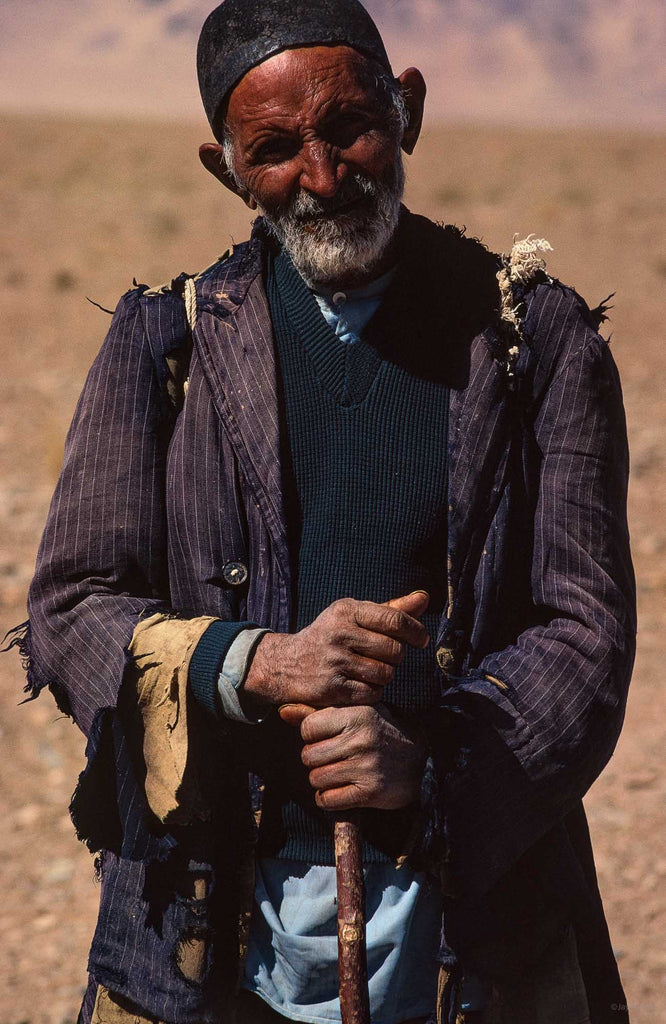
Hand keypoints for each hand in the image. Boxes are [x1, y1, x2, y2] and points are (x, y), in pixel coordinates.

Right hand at [243, 591, 429, 709]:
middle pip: (394, 650)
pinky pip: (372, 693)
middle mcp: (339, 633)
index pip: (394, 620)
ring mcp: (334, 661)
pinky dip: (372, 692)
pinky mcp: (331, 688)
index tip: (421, 639)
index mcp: (346, 610)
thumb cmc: (330, 636)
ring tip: (368, 670)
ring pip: (385, 674)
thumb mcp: (354, 616)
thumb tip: (425, 598)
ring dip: (384, 676)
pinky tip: (359, 684)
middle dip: (395, 656)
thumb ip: (391, 609)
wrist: (285, 663)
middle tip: (382, 656)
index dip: (415, 631)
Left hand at [278, 703, 426, 810]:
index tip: (325, 738)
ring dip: (322, 780)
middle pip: (309, 756)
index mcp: (357, 714)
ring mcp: (365, 766)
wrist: (423, 760)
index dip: (312, 735)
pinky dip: (328, 799)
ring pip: (316, 779)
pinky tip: (339, 791)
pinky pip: (328, 800)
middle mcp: (361, 739)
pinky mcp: (369, 792)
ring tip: (337, 773)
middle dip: (315, 760)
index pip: (308, 727)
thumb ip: (318, 712)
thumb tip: (282, 710)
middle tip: (332, 758)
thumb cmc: (381, 731)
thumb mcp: (356, 713)